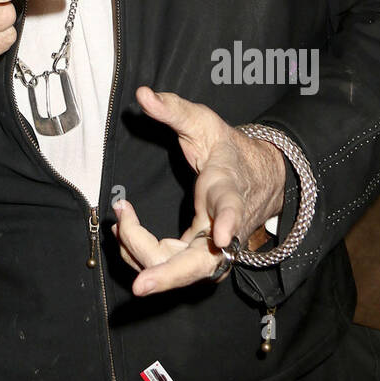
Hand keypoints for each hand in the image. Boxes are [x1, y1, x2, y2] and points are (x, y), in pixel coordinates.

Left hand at [111, 86, 285, 296]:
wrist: (260, 179)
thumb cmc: (229, 151)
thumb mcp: (204, 123)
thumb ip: (174, 110)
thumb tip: (143, 94)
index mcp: (229, 190)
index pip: (231, 208)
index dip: (228, 223)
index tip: (221, 236)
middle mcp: (225, 229)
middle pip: (202, 263)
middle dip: (169, 276)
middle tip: (141, 286)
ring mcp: (214, 249)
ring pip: (180, 270)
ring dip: (142, 255)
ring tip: (119, 223)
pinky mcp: (200, 256)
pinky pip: (169, 265)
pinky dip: (142, 254)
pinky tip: (122, 233)